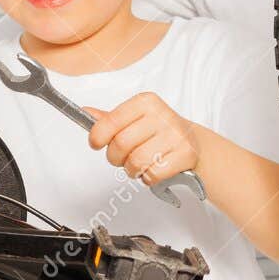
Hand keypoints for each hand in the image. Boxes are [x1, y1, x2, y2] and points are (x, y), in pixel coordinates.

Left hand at [84, 92, 199, 184]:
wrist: (193, 142)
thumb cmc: (157, 132)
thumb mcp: (134, 119)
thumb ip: (109, 119)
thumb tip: (84, 112)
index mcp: (145, 102)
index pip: (110, 121)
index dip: (97, 136)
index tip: (96, 143)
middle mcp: (161, 115)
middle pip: (121, 144)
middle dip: (116, 157)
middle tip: (122, 158)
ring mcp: (176, 134)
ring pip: (136, 162)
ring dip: (132, 170)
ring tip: (140, 164)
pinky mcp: (186, 154)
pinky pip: (153, 174)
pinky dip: (148, 178)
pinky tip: (155, 169)